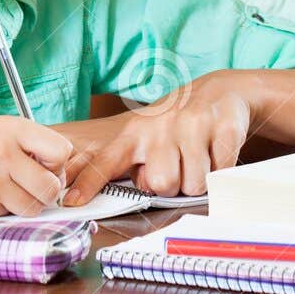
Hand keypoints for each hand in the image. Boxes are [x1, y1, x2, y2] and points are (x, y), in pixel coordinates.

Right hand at [0, 116, 73, 217]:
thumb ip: (23, 146)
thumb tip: (58, 171)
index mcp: (10, 127)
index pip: (62, 150)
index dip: (57, 166)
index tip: (43, 170)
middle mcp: (4, 149)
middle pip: (53, 184)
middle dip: (45, 192)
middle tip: (25, 189)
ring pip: (36, 205)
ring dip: (25, 206)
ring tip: (2, 194)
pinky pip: (11, 216)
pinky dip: (3, 213)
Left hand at [61, 84, 252, 206]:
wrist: (218, 91)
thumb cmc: (175, 124)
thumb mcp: (147, 137)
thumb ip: (129, 165)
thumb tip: (109, 192)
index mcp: (135, 133)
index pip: (106, 160)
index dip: (88, 183)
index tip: (71, 202)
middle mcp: (161, 126)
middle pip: (160, 183)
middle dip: (171, 185)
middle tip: (177, 167)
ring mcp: (193, 125)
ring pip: (193, 185)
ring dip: (197, 180)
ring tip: (196, 158)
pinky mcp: (223, 127)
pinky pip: (221, 173)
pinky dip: (221, 171)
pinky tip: (215, 152)